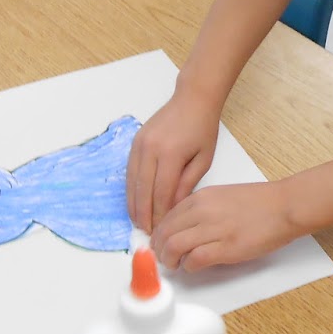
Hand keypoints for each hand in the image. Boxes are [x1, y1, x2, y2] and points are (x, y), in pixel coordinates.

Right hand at [127, 91, 222, 233]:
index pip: (161, 193)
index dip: (159, 215)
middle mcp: (150, 149)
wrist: (192, 100)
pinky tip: (134, 201)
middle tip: (146, 233)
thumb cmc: (203, 129)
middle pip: (142, 190)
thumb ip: (187, 184)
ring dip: (133, 204)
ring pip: (132, 182)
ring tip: (137, 222)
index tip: (160, 230)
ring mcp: (139, 144)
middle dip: (144, 214)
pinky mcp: (135, 142)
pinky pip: (129, 171)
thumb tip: (172, 209)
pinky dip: (131, 189)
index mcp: (170, 154)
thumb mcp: (203, 160)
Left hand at [151, 180, 300, 271]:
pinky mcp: (226, 247)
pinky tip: (193, 267)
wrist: (284, 206)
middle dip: (159, 249)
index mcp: (200, 198)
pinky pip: (194, 259)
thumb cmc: (259, 203)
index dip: (159, 234)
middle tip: (162, 258)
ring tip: (174, 265)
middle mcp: (202, 211)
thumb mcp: (221, 196)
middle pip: (165, 233)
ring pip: (174, 246)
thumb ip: (201, 209)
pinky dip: (189, 266)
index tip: (159, 244)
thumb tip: (184, 228)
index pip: (167, 217)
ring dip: (169, 260)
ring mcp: (214, 229)